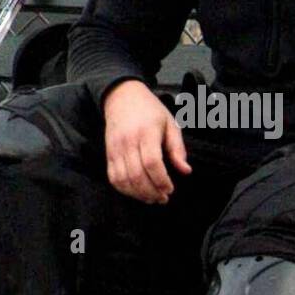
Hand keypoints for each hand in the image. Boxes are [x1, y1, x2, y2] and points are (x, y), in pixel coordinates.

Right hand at [103, 79, 191, 202]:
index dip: (161, 180)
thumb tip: (185, 171)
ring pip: (124, 179)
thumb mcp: (170, 123)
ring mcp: (116, 148)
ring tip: (152, 198)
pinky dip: (124, 189)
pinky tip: (137, 192)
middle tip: (163, 198)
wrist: (121, 97)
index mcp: (147, 132)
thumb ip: (177, 148)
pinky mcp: (109, 154)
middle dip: (151, 192)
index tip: (170, 189)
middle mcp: (129, 141)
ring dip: (138, 194)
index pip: (152, 162)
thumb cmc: (150, 110)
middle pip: (137, 174)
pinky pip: (113, 177)